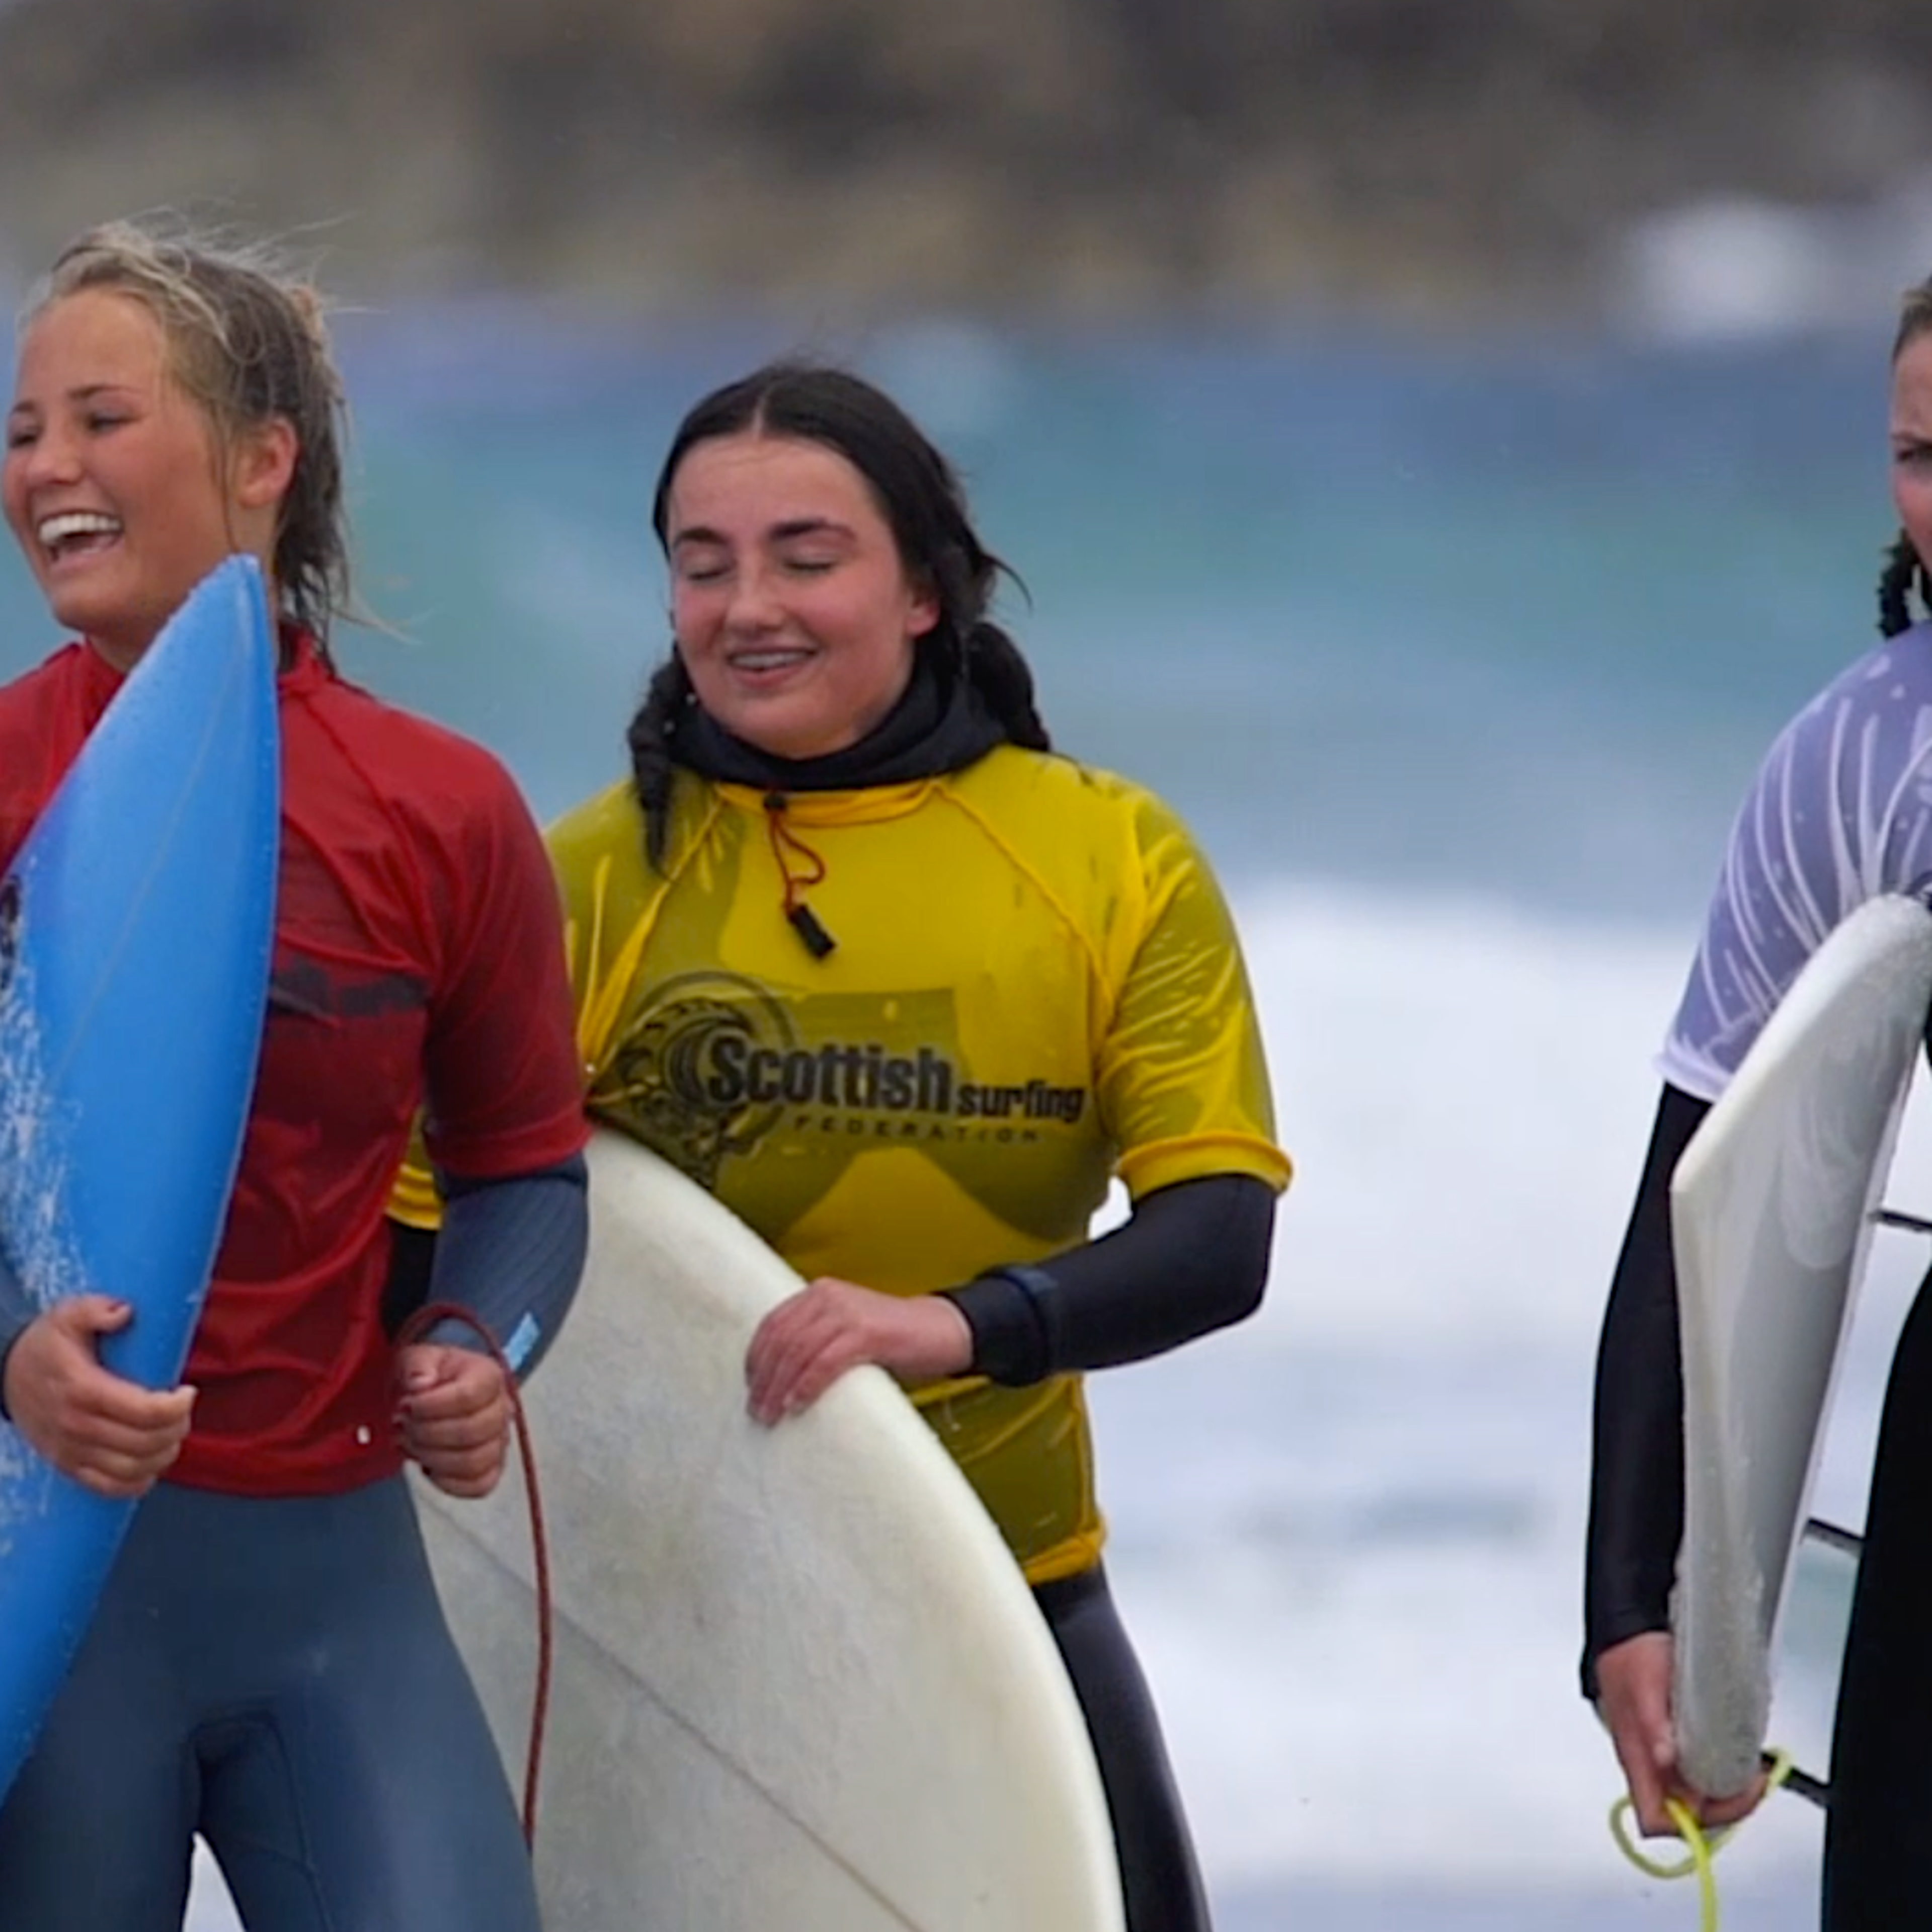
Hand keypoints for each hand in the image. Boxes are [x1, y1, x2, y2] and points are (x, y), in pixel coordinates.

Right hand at [3, 1297, 195, 1498]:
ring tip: (173, 1432)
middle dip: (176, 1428)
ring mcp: (70, 1451)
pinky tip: (152, 1463)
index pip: (142, 1411)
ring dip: (163, 1455)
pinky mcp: (67, 1466)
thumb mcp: (66, 1315)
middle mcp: (76, 1426)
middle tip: (183, 1410)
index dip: (176, 1407)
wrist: (4, 1375)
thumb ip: (95, 1309)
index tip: (187, 1391)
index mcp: (81, 1389)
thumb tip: (125, 1311)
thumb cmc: (45, 1345)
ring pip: (131, 1469)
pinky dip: (137, 1482)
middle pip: (144, 1442)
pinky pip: (108, 1487)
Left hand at [395, 1343, 510, 1497]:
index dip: (432, 1406)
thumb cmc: (427, 1375)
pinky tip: (428, 1467)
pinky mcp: (492, 1467)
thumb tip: (421, 1385)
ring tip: (410, 1443)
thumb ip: (418, 1365)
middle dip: (427, 1432)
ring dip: (433, 1457)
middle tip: (402, 1424)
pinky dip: (450, 1482)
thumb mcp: (417, 1357)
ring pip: (475, 1462)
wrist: (432, 1392)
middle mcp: (502, 1408)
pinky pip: (480, 1485)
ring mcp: (500, 1440)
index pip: (469, 1397)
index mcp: (489, 1376)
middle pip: (472, 1431)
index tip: (406, 1404)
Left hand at [744, 1277, 972, 1425]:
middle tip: (756, 1411)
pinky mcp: (866, 1331)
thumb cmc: (890, 1339)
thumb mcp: (844, 1330)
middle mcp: (828, 1295)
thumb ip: (814, 1340)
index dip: (755, 1357)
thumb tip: (775, 1377)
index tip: (749, 1387)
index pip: (772, 1323)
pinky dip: (806, 1385)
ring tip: (771, 1415)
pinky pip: (825, 1361)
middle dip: (763, 1378)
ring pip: (797, 1350)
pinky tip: (797, 1405)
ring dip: (779, 1387)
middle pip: (780, 1339)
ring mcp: (847, 1312)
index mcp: (818, 1293)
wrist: (939, 1330)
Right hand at [1596, 1630, 1767, 1835]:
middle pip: (1687, 1814)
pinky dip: (1726, 1768)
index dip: (1692, 1825)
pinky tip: (1740, 1752)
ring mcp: (1665, 1755)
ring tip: (1753, 1768)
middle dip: (1726, 1803)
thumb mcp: (1645, 1688)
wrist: (1630, 1632)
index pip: (1655, 1820)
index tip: (1726, 1799)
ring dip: (1729, 1787)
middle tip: (1754, 1780)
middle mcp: (1651, 1765)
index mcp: (1637, 1760)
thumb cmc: (1633, 1657)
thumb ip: (1653, 1726)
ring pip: (1699, 1794)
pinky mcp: (1678, 1741)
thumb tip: (1664, 1760)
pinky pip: (1704, 1770)